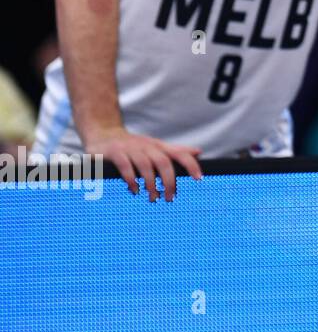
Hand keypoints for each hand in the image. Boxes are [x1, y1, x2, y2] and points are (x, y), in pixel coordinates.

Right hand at [83, 128, 202, 201]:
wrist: (103, 133)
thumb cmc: (133, 145)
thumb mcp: (155, 146)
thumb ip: (175, 150)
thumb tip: (198, 152)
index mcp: (158, 146)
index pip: (179, 153)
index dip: (191, 164)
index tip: (199, 179)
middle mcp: (147, 146)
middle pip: (163, 162)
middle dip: (169, 181)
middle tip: (170, 198)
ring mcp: (130, 148)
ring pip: (146, 165)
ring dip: (151, 183)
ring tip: (153, 197)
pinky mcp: (115, 152)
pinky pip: (125, 166)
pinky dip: (131, 179)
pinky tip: (134, 190)